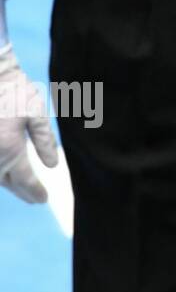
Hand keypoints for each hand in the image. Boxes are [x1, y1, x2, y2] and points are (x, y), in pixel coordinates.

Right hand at [0, 45, 58, 203]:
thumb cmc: (14, 92)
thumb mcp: (35, 114)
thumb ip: (45, 141)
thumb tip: (52, 165)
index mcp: (10, 149)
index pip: (25, 180)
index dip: (35, 192)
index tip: (44, 199)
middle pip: (7, 183)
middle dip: (22, 192)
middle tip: (35, 199)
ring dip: (8, 184)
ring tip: (22, 189)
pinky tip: (6, 173)